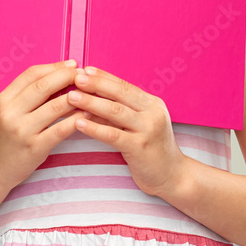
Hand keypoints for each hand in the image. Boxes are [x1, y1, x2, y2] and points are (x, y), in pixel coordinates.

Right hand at [0, 60, 84, 192]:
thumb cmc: (5, 137)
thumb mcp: (8, 111)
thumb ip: (27, 95)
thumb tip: (58, 76)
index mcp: (4, 99)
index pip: (31, 74)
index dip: (54, 66)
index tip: (72, 64)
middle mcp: (11, 112)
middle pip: (43, 86)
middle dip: (67, 77)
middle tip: (84, 75)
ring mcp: (22, 130)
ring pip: (55, 107)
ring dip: (77, 98)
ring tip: (91, 94)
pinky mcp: (34, 148)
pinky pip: (60, 130)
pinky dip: (76, 120)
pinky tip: (87, 115)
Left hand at [67, 65, 188, 199]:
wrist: (173, 176)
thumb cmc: (151, 148)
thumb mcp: (141, 123)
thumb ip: (123, 109)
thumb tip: (91, 95)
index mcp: (152, 103)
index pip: (124, 85)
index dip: (103, 77)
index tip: (84, 69)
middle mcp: (152, 113)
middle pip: (119, 94)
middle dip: (95, 85)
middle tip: (75, 78)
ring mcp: (148, 130)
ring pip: (115, 111)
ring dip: (91, 102)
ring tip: (71, 97)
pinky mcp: (140, 148)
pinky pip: (113, 135)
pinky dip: (94, 128)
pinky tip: (78, 123)